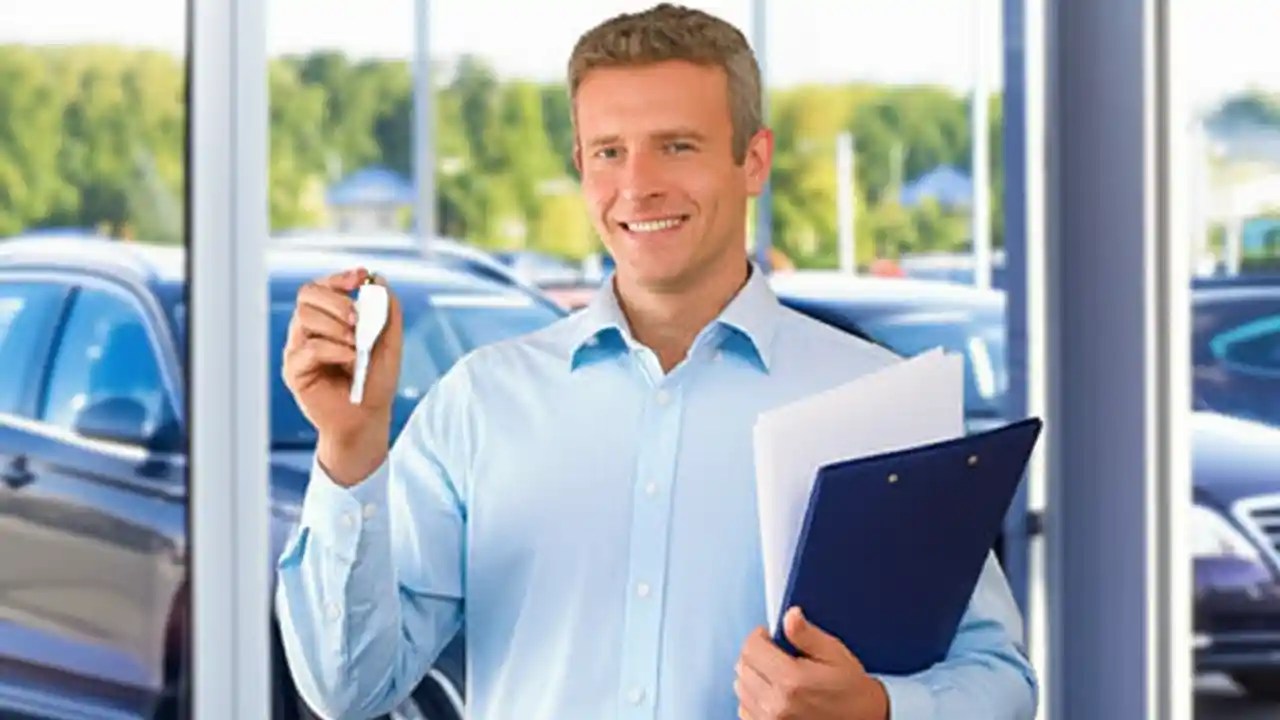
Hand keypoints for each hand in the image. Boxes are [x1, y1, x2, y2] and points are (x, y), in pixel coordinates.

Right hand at [281, 267, 402, 484]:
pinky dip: (333, 349)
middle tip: (358, 319)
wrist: (366, 420)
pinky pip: (308, 348)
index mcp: (328, 319)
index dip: (339, 277)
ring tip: (357, 345)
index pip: (322, 286)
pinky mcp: (295, 371)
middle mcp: (309, 330)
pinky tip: (351, 358)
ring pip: (305, 317)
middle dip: (336, 300)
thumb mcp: (390, 345)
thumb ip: (388, 314)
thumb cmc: (374, 384)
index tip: (362, 277)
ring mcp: (299, 349)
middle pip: (307, 294)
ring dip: (336, 326)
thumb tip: (380, 280)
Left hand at [734, 606, 888, 719]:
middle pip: (742, 667)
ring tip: (776, 674)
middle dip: (756, 654)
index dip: (759, 636)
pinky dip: (753, 698)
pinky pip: (744, 708)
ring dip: (753, 675)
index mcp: (791, 680)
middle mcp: (776, 703)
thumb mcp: (834, 654)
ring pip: (741, 687)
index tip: (769, 636)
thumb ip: (807, 635)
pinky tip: (772, 693)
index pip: (751, 648)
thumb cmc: (849, 688)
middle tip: (776, 654)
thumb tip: (789, 615)